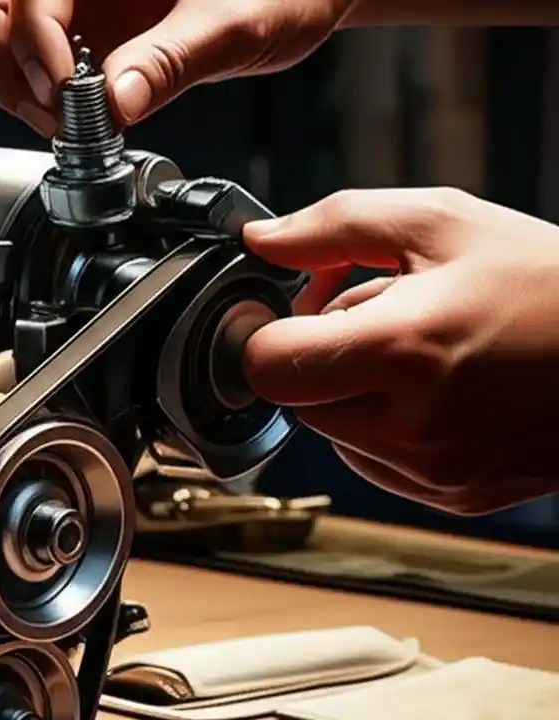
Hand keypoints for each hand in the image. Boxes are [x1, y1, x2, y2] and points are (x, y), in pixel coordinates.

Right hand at [0, 0, 352, 135]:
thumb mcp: (234, 25)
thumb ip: (171, 61)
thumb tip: (114, 104)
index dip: (33, 39)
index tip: (64, 89)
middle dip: (3, 61)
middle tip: (51, 107)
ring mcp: (70, 1)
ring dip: (9, 84)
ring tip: (60, 118)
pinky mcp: (75, 32)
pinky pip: (20, 62)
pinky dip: (26, 95)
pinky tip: (66, 116)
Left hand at [242, 188, 558, 515]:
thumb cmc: (550, 285)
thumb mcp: (444, 223)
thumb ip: (335, 226)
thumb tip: (261, 240)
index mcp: (402, 352)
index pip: (265, 364)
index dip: (268, 329)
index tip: (293, 309)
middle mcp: (410, 425)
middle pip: (294, 397)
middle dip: (318, 353)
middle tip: (377, 316)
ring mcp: (431, 470)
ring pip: (330, 430)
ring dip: (351, 389)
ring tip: (420, 350)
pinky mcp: (449, 495)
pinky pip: (373, 459)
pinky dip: (385, 424)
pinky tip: (438, 388)